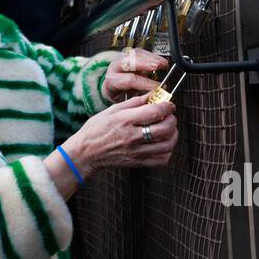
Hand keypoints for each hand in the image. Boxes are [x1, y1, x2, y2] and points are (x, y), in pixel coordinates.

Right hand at [62, 94, 178, 178]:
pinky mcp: (137, 162)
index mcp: (124, 120)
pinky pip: (161, 160)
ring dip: (173, 135)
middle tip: (169, 116)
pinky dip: (168, 151)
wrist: (85, 153)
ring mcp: (136, 151)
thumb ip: (133, 103)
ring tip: (169, 129)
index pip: (155, 112)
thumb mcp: (111, 110)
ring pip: (167, 145)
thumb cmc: (95, 130)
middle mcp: (132, 137)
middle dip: (172, 119)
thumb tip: (152, 95)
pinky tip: (163, 143)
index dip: (167, 106)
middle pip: (165, 128)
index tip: (168, 104)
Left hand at [104, 47, 168, 101]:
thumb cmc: (119, 96)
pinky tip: (160, 60)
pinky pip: (140, 52)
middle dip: (147, 63)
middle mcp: (114, 68)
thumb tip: (154, 97)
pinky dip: (152, 56)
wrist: (112, 88)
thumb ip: (137, 99)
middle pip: (130, 61)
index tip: (158, 87)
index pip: (130, 80)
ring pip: (135, 54)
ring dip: (152, 58)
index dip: (146, 83)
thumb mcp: (124, 101)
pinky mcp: (128, 55)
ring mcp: (121, 60)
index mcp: (112, 82)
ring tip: (164, 64)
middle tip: (160, 67)